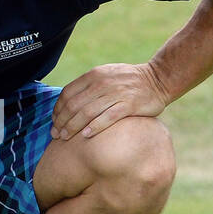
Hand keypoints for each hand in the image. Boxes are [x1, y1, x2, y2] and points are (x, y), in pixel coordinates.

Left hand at [50, 63, 170, 140]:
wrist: (159, 79)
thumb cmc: (129, 81)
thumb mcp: (106, 75)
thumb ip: (89, 86)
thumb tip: (67, 104)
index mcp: (95, 75)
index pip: (68, 93)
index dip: (58, 110)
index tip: (54, 122)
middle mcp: (103, 83)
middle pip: (74, 105)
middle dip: (62, 121)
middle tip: (56, 135)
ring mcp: (116, 93)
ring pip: (87, 112)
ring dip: (73, 127)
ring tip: (65, 138)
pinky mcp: (129, 104)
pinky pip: (108, 117)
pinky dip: (95, 127)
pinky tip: (86, 136)